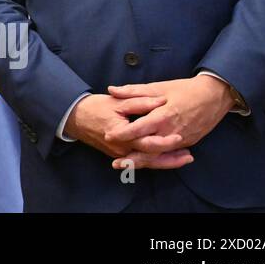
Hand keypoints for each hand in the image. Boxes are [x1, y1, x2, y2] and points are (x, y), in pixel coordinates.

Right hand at [63, 93, 193, 169]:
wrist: (74, 118)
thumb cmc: (95, 107)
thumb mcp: (117, 102)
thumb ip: (139, 101)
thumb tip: (159, 101)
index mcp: (122, 134)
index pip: (147, 141)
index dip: (164, 141)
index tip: (180, 137)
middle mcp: (122, 148)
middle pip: (150, 157)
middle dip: (171, 158)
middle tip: (189, 155)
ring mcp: (120, 154)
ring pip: (147, 162)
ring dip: (166, 162)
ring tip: (185, 159)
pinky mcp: (120, 154)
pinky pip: (140, 160)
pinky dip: (155, 160)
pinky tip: (168, 158)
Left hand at [102, 76, 232, 169]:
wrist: (214, 96)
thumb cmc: (185, 89)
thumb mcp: (159, 87)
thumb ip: (133, 91)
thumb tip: (111, 90)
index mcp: (163, 116)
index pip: (139, 129)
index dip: (123, 134)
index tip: (108, 136)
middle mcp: (171, 131)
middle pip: (149, 150)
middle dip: (132, 158)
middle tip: (115, 163)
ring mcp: (181, 140)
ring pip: (159, 156)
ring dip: (143, 163)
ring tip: (126, 167)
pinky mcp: (187, 143)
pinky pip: (170, 154)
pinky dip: (158, 160)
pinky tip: (146, 163)